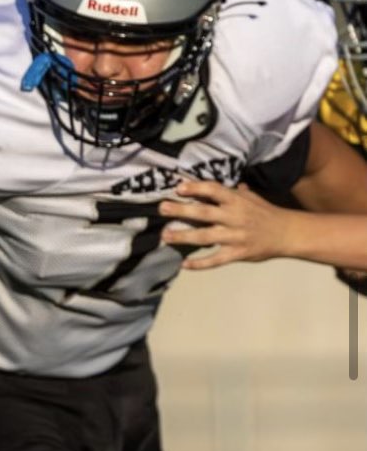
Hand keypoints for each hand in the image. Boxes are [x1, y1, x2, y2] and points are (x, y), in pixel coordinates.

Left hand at [159, 179, 291, 268]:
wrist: (289, 233)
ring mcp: (235, 236)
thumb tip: (214, 185)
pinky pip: (216, 260)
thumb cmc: (267, 214)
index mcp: (237, 200)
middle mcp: (234, 217)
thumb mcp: (252, 198)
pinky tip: (184, 265)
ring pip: (206, 236)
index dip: (196, 188)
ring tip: (165, 235)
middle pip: (204, 212)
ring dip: (184, 236)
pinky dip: (200, 263)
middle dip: (182, 210)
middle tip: (162, 208)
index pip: (214, 190)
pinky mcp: (238, 253)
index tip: (178, 187)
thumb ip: (233, 193)